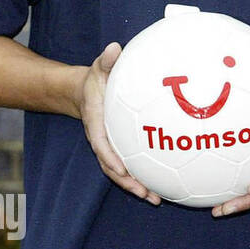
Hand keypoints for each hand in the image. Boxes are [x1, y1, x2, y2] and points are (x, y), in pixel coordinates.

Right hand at [75, 42, 160, 204]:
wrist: (86, 91)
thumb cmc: (96, 79)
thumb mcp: (99, 67)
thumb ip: (106, 60)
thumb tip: (114, 48)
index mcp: (97, 125)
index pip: (102, 145)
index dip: (111, 159)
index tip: (122, 172)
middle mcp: (105, 141)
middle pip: (114, 168)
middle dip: (129, 183)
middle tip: (147, 195)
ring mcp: (114, 147)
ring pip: (123, 172)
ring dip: (138, 187)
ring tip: (156, 200)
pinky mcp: (124, 148)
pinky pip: (133, 165)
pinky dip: (144, 177)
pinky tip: (163, 187)